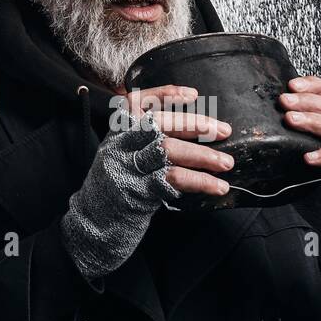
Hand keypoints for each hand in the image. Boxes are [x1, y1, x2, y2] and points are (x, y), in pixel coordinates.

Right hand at [62, 84, 233, 282]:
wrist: (93, 227)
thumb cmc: (117, 189)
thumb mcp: (123, 157)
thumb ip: (145, 141)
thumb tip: (193, 130)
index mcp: (117, 133)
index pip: (138, 101)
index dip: (165, 94)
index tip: (193, 94)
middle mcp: (119, 145)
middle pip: (159, 124)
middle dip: (195, 125)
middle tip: (224, 131)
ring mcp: (126, 168)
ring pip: (168, 150)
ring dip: (203, 156)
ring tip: (227, 163)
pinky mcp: (135, 192)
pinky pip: (172, 180)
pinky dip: (199, 182)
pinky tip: (218, 186)